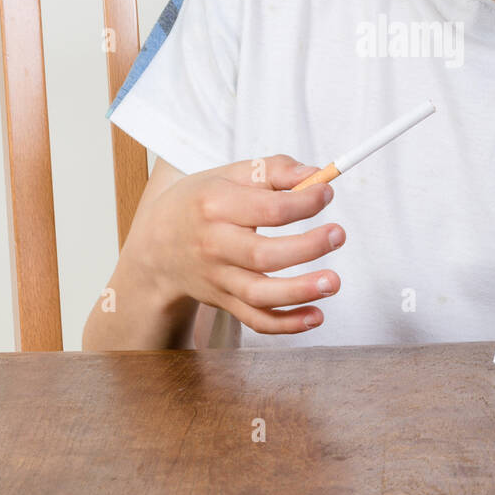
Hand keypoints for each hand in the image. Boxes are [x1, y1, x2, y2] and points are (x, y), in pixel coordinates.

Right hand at [133, 154, 344, 334]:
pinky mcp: (224, 302)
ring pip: (259, 294)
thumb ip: (273, 170)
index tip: (327, 192)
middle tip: (338, 235)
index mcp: (215, 205)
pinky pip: (256, 319)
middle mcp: (213, 245)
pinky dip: (286, 324)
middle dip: (306, 247)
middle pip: (262, 254)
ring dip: (299, 292)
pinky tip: (316, 316)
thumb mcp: (228, 176)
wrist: (156, 245)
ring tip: (333, 282)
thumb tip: (315, 175)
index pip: (266, 208)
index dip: (304, 202)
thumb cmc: (201, 203)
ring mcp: (218, 278)